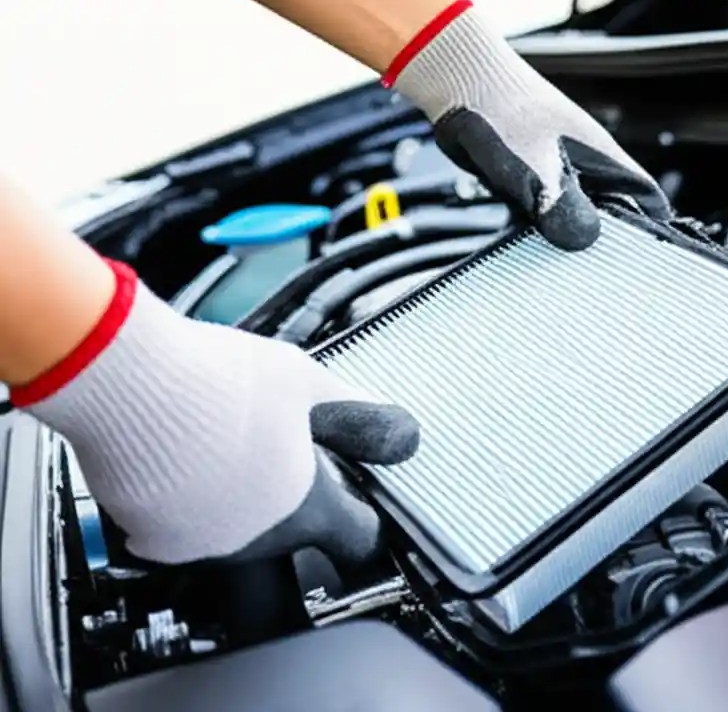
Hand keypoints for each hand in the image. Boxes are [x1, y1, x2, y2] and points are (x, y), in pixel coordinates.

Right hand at [14, 261, 418, 567]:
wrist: (124, 382)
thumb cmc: (214, 381)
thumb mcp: (307, 384)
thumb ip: (359, 417)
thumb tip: (401, 435)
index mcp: (306, 509)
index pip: (360, 542)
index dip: (366, 522)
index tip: (362, 508)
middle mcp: (255, 542)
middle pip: (293, 534)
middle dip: (292, 498)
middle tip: (277, 449)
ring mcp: (199, 547)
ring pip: (236, 533)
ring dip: (239, 503)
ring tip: (225, 443)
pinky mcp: (148, 540)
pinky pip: (182, 530)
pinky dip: (187, 504)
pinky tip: (184, 458)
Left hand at [383, 0, 671, 250]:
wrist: (459, 85)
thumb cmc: (502, 113)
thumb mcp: (537, 169)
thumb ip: (562, 206)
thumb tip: (584, 241)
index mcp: (603, 159)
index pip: (646, 198)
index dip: (651, 228)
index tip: (643, 260)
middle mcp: (587, 166)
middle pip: (613, 212)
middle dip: (608, 242)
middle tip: (597, 274)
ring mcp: (559, 171)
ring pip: (575, 215)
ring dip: (569, 238)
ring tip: (563, 267)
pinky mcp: (531, 178)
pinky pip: (545, 212)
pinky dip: (539, 230)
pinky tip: (527, 245)